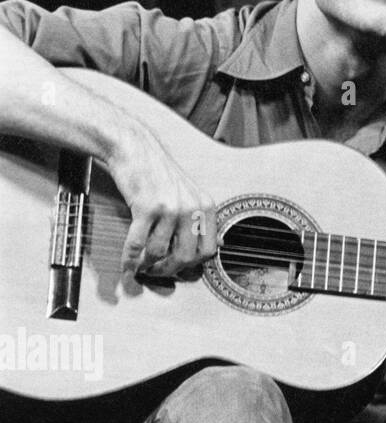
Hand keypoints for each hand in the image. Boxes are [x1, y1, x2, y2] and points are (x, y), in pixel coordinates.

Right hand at [108, 122, 217, 278]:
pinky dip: (130, 259)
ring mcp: (171, 207)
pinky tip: (127, 263)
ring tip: (139, 267)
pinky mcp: (147, 207)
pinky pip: (138, 244)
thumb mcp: (191, 193)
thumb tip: (220, 246)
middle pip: (185, 256)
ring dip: (147, 266)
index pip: (208, 250)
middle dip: (169, 271)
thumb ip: (204, 219)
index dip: (192, 265)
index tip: (178, 269)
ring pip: (159, 253)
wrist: (136, 149)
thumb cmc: (161, 173)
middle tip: (155, 273)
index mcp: (206, 206)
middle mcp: (192, 208)